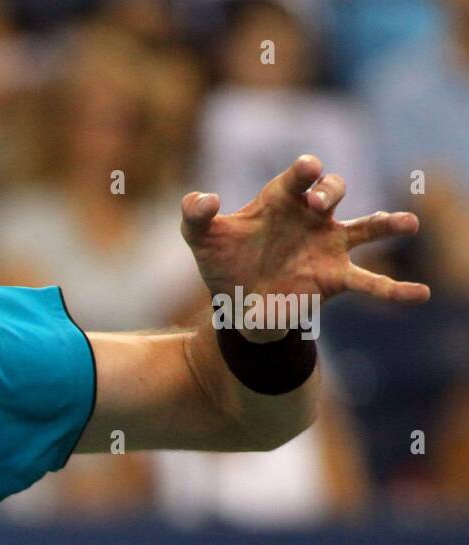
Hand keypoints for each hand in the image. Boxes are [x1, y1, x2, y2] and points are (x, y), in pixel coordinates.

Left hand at [180, 155, 430, 314]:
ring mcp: (328, 246)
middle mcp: (311, 218)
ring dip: (388, 224)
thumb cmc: (223, 260)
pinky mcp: (335, 278)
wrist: (234, 303)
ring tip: (409, 223)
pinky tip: (420, 294)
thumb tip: (203, 199)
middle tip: (319, 204)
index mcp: (282, 200)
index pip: (299, 177)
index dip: (305, 170)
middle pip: (333, 190)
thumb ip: (194, 214)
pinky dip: (396, 290)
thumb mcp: (200, 236)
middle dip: (330, 191)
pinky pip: (371, 282)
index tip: (306, 170)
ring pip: (366, 228)